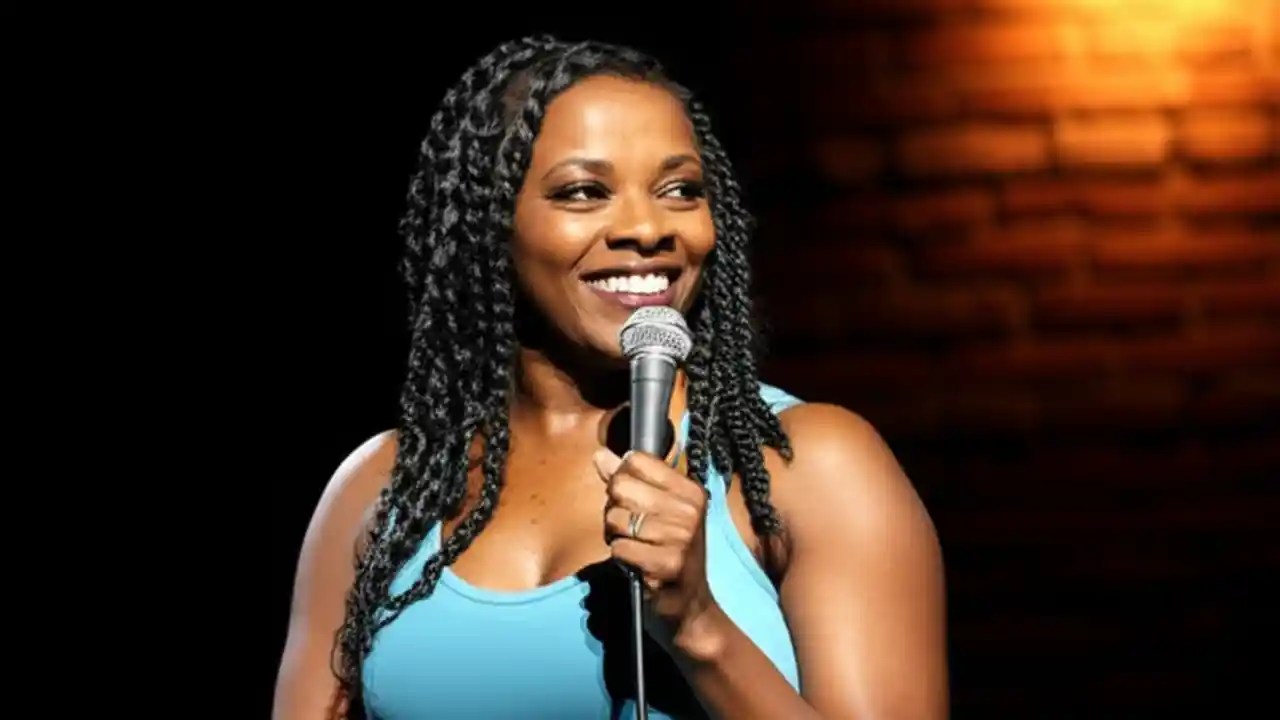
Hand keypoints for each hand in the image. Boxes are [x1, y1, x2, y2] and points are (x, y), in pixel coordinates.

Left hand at [593, 447, 723, 655]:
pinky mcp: (668, 564)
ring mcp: (680, 537)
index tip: (635, 501)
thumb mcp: (658, 513)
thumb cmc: (670, 554)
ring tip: (636, 548)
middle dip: (615, 509)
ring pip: (616, 518)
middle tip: (633, 529)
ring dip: (616, 536)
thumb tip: (600, 455)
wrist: (690, 608)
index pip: (636, 461)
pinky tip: (637, 564)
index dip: (623, 480)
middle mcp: (689, 510)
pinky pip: (620, 548)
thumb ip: (628, 481)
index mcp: (690, 490)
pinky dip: (621, 557)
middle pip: (621, 486)